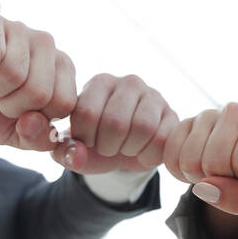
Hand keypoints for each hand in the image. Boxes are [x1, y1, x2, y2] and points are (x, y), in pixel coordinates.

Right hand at [0, 17, 75, 148]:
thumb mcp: (16, 135)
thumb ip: (37, 139)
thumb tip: (33, 122)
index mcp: (64, 72)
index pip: (64, 105)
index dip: (35, 119)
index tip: (20, 112)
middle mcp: (50, 46)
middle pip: (40, 92)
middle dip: (11, 107)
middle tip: (0, 96)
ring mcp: (23, 29)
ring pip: (14, 76)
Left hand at [56, 74, 177, 173]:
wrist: (128, 150)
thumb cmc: (97, 143)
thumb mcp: (76, 148)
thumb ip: (65, 152)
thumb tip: (76, 156)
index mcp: (99, 82)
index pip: (87, 113)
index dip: (85, 138)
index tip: (88, 141)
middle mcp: (128, 82)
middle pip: (116, 122)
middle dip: (107, 146)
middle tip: (108, 147)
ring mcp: (154, 96)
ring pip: (143, 128)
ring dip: (129, 150)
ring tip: (125, 148)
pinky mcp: (172, 114)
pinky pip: (163, 139)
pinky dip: (149, 155)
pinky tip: (142, 152)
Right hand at [163, 105, 237, 220]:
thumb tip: (203, 188)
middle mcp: (236, 110)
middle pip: (215, 162)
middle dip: (220, 182)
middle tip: (232, 175)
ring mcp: (207, 114)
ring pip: (191, 161)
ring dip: (199, 179)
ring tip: (216, 172)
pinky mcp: (184, 122)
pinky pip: (171, 158)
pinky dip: (180, 174)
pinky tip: (198, 167)